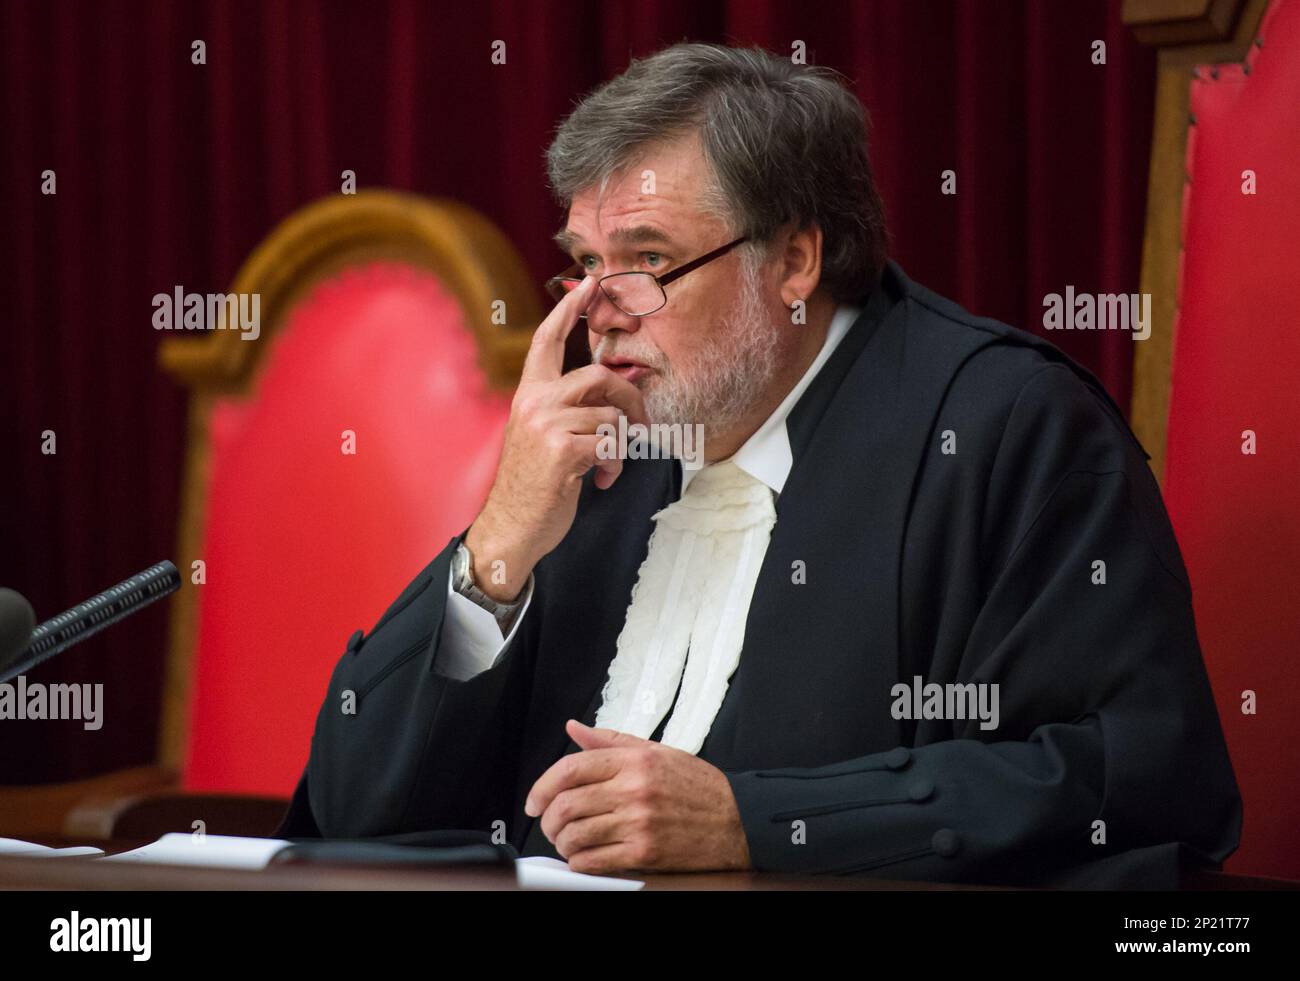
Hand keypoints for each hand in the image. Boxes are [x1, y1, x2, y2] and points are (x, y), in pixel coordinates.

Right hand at [467, 277, 648, 601]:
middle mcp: (535, 403)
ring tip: (606, 466)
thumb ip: (567, 410)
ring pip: (611, 414)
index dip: (569, 309)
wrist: (511, 527)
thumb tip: (616, 393)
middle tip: (642, 426)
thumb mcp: (542, 437)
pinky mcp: (563, 450)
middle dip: (631, 399)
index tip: (588, 282)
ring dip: (621, 445)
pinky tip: (601, 479)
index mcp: (529, 395)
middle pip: (600, 375)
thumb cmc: (533, 485)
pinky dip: (614, 464)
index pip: (548, 341)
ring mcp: (547, 425)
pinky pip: (611, 444)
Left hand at [524, 720, 752, 873]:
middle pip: (567, 804)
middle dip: (547, 819)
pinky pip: (595, 861)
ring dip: (562, 843)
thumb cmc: (697, 786)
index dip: (542, 786)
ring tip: (567, 842)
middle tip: (548, 825)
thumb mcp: (656, 751)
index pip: (571, 768)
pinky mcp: (646, 852)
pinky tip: (583, 858)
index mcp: (634, 760)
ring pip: (576, 835)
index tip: (535, 801)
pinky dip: (579, 862)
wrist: (738, 820)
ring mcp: (639, 823)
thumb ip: (610, 741)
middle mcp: (634, 789)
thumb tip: (574, 728)